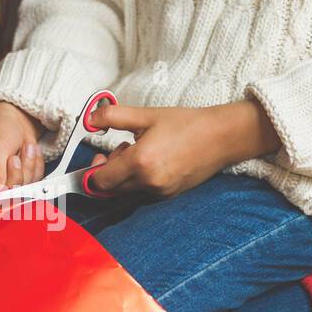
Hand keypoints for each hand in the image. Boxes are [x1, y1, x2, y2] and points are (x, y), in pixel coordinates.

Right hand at [0, 101, 46, 190]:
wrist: (18, 116)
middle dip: (16, 175)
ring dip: (28, 167)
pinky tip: (27, 153)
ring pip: (22, 190)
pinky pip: (34, 183)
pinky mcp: (20, 181)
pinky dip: (35, 166)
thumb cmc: (0, 125)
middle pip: (2, 197)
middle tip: (14, 157)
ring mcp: (4, 183)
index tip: (2, 191)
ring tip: (23, 149)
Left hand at [86, 100, 281, 197]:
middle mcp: (149, 182)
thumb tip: (90, 119)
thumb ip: (114, 117)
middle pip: (112, 189)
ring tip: (142, 151)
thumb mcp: (147, 115)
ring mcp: (160, 192)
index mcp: (140, 162)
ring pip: (128, 190)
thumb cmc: (187, 124)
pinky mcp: (169, 195)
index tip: (98, 158)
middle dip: (110, 171)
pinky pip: (144, 192)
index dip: (94, 171)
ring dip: (126, 175)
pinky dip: (142, 179)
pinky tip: (155, 160)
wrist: (220, 137)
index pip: (101, 181)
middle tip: (122, 149)